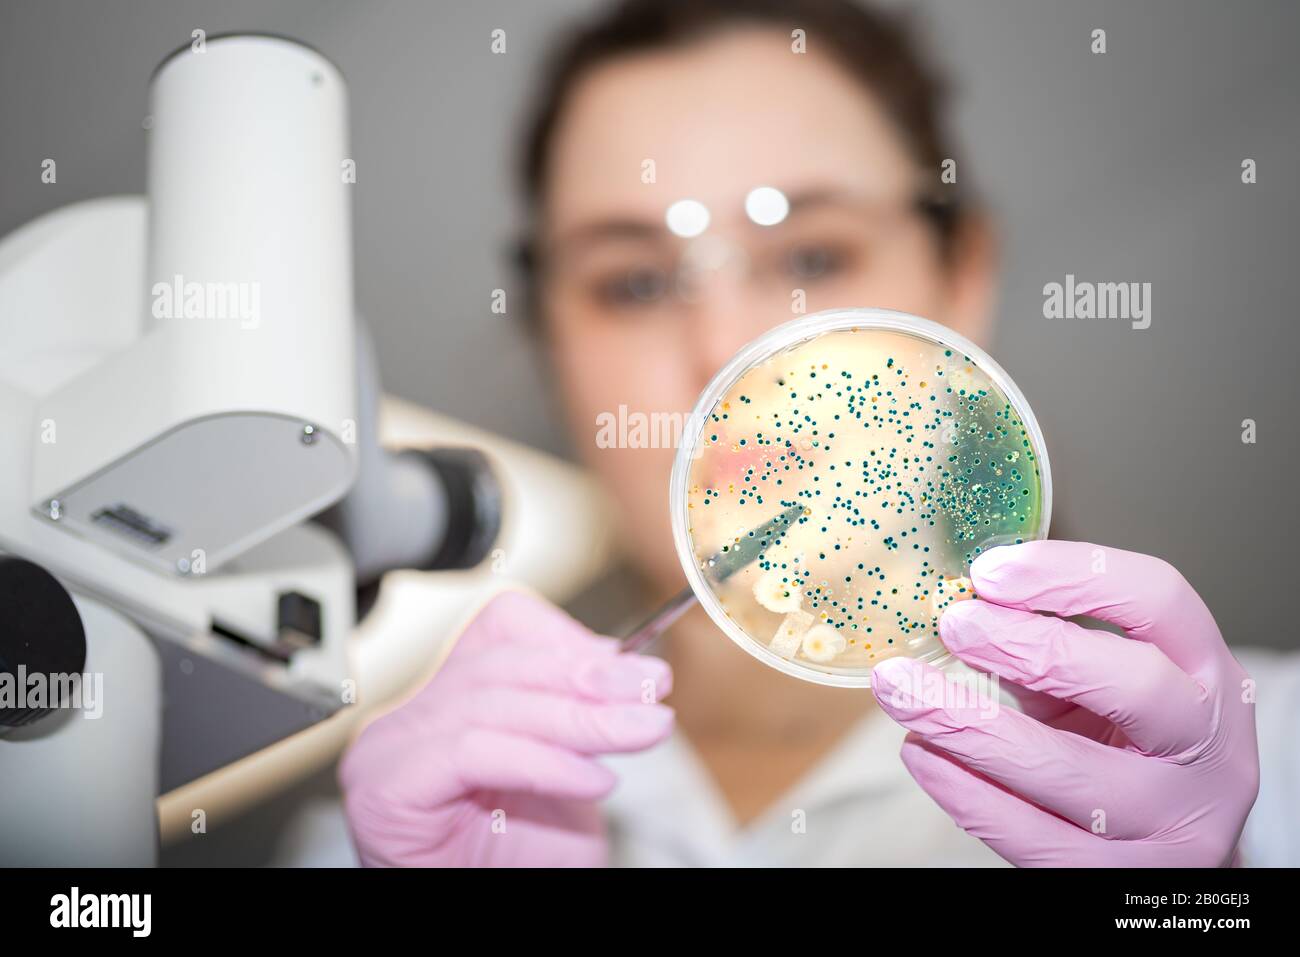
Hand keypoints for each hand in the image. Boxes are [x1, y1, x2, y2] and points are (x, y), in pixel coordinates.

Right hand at [339, 590, 673, 866]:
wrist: (490, 921)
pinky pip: (474, 751)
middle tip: (652, 693)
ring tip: (641, 732)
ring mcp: (390, 747)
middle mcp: (410, 717)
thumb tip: (633, 668)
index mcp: (447, 700)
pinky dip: (545, 762)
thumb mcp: (568, 770)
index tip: (638, 667)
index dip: (570, 639)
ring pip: (493, 702)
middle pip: (502, 661)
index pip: (501, 627)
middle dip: (590, 676)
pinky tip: (594, 779)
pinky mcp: (387, 784)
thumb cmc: (520, 861)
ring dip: (582, 717)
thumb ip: (585, 715)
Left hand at [870, 540, 1258, 866]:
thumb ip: (1049, 649)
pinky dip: (965, 793)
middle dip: (1030, 647)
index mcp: (1208, 672)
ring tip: (900, 690)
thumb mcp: (1105, 686)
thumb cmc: (1126, 744)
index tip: (988, 572)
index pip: (1159, 599)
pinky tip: (920, 754)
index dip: (1070, 577)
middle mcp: (1210, 747)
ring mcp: (1175, 821)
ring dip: (968, 724)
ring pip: (1069, 771)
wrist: (1172, 852)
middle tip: (952, 625)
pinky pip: (1033, 838)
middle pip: (1133, 685)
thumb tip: (958, 612)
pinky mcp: (1123, 879)